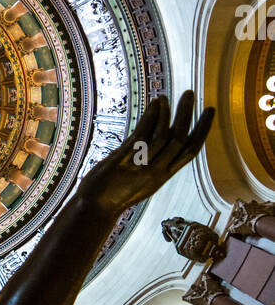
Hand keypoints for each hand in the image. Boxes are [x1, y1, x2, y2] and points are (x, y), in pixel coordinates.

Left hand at [77, 92, 212, 215]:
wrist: (94, 210)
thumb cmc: (115, 192)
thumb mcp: (140, 178)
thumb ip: (152, 160)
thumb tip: (160, 136)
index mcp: (163, 176)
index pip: (190, 151)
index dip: (202, 130)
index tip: (210, 111)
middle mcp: (156, 172)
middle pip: (180, 140)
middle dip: (187, 115)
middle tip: (190, 94)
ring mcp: (141, 167)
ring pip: (163, 136)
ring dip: (168, 113)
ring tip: (168, 96)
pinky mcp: (124, 162)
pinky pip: (142, 136)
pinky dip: (150, 118)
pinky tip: (154, 104)